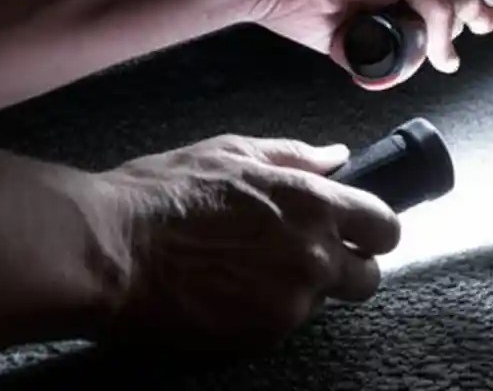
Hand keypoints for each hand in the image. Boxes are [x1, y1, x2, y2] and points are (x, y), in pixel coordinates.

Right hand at [94, 135, 399, 345]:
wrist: (106, 252)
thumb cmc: (163, 195)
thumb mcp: (233, 153)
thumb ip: (296, 156)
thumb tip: (338, 158)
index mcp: (312, 205)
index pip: (385, 227)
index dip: (375, 231)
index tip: (360, 232)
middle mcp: (312, 258)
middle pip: (368, 278)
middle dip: (348, 269)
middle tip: (310, 258)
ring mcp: (289, 303)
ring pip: (321, 304)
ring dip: (300, 292)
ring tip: (250, 272)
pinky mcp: (260, 337)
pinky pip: (281, 327)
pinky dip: (264, 314)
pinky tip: (228, 293)